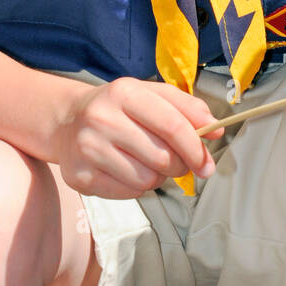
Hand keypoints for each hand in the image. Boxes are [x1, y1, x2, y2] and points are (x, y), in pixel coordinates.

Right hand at [55, 78, 223, 199]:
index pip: (172, 125)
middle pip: (162, 157)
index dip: (196, 148)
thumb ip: (188, 109)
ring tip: (148, 162)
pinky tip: (129, 170)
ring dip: (158, 177)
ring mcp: (88, 149)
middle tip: (177, 161)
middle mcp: (102, 119)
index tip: (207, 162)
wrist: (69, 121)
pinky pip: (129, 192)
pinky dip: (138, 186)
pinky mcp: (80, 176)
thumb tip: (216, 130)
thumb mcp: (152, 96)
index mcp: (124, 93)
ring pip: (147, 179)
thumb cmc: (120, 109)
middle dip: (179, 165)